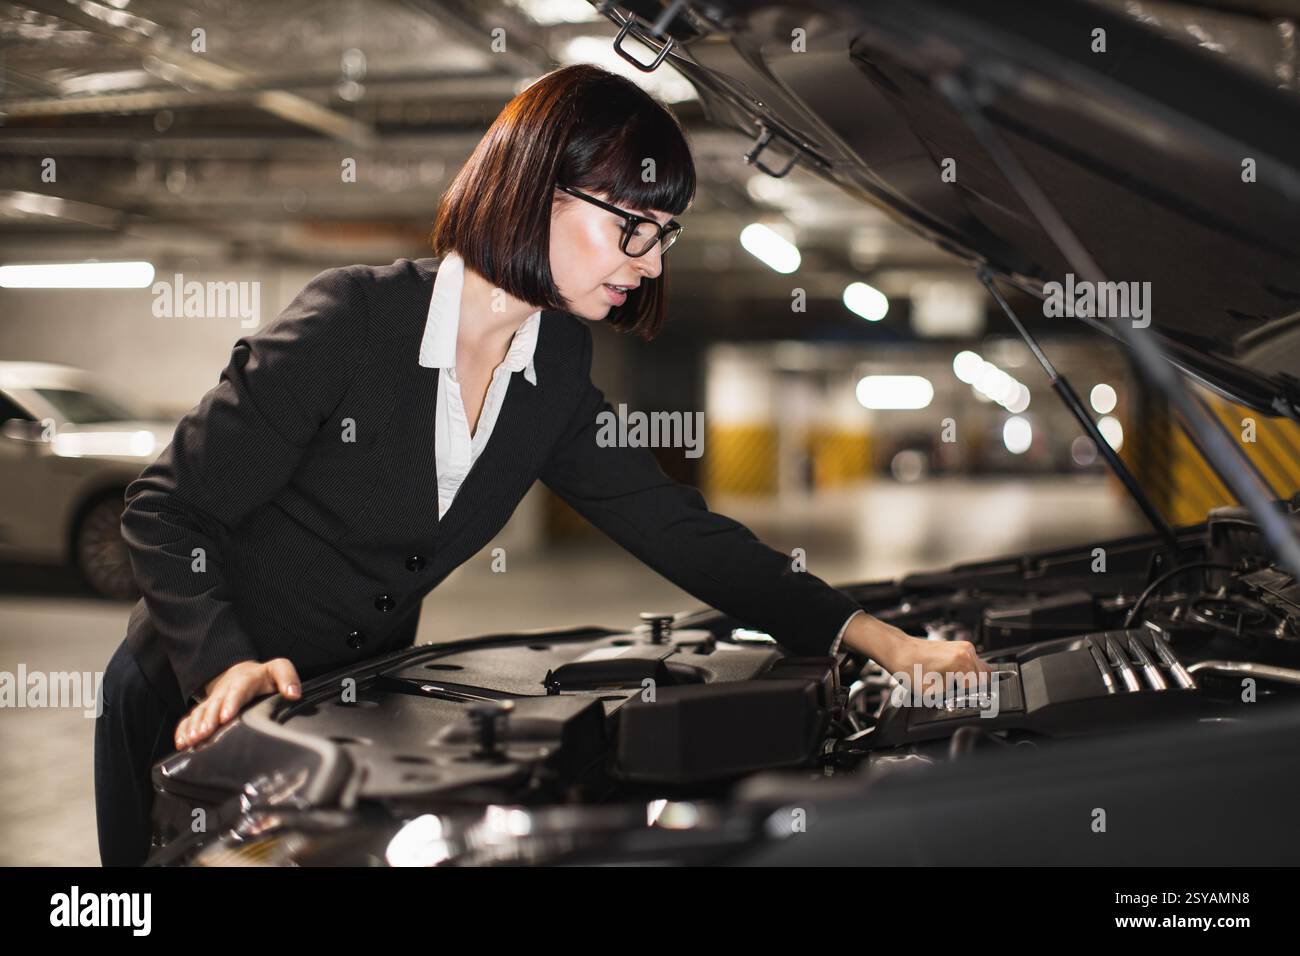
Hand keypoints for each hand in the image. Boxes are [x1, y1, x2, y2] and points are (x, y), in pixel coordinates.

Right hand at [173, 658, 300, 749]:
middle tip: (204, 733)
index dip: (231, 703)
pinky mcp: (205, 709)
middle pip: (215, 703)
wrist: (242, 673)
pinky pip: (190, 718)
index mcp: (246, 681)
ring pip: (201, 712)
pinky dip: (184, 729)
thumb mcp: (279, 669)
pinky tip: (181, 743)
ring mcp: (213, 700)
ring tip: (191, 741)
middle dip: (208, 719)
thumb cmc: (264, 676)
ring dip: (194, 726)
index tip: (226, 717)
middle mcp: (226, 690)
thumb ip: (288, 678)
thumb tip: (294, 694)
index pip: (238, 690)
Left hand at [840, 612, 991, 687]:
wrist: (899, 651)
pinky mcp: (959, 645)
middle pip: (985, 677)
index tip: (967, 702)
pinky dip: (968, 671)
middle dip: (976, 689)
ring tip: (956, 686)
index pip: (983, 687)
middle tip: (961, 696)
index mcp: (962, 664)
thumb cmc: (910, 669)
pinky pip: (973, 661)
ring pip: (981, 668)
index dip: (975, 698)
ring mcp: (964, 646)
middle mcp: (966, 652)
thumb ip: (955, 698)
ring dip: (973, 679)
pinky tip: (954, 677)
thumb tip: (966, 700)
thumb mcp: (933, 693)